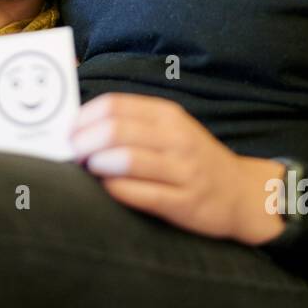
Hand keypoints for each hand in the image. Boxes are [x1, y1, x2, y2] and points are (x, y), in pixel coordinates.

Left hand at [69, 92, 287, 245]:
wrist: (239, 193)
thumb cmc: (190, 159)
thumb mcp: (168, 128)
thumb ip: (130, 121)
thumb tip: (75, 119)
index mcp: (167, 115)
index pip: (114, 105)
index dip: (83, 117)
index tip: (68, 131)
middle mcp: (176, 138)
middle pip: (116, 130)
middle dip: (84, 141)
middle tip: (72, 152)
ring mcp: (183, 170)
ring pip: (127, 160)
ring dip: (98, 164)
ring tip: (89, 167)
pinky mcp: (185, 202)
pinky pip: (142, 194)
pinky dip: (116, 189)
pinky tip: (107, 188)